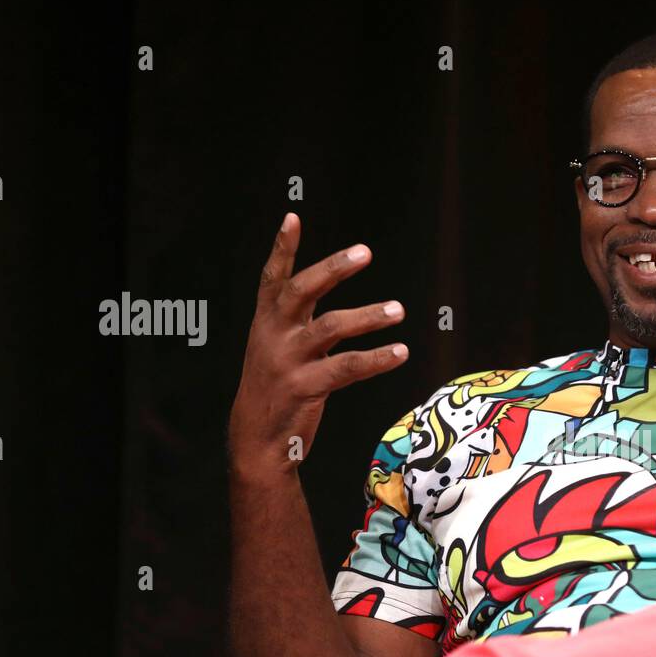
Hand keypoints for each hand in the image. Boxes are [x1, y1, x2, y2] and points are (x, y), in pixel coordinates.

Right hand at [229, 213, 408, 476]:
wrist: (256, 438)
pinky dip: (377, 359)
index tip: (292, 218)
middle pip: (302, 292)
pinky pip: (347, 367)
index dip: (282, 248)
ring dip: (367, 316)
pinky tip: (399, 352)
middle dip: (333, 269)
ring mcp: (288, 361)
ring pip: (331, 328)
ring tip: (397, 309)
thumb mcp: (274, 346)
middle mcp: (274, 335)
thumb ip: (295, 318)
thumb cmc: (275, 387)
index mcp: (266, 322)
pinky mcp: (306, 387)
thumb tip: (325, 284)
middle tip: (364, 252)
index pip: (272, 278)